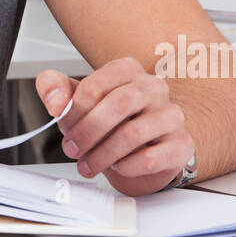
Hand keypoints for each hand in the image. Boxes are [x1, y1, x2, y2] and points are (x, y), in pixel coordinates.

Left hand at [36, 58, 194, 196]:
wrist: (144, 148)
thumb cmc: (110, 121)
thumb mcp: (77, 100)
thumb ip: (56, 89)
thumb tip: (55, 100)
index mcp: (127, 70)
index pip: (96, 85)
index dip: (74, 111)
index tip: (64, 126)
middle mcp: (153, 88)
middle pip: (118, 105)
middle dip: (87, 132)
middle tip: (72, 148)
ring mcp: (171, 115)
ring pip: (133, 133)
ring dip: (102, 154)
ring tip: (89, 163)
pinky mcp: (180, 144)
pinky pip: (151, 158)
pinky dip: (126, 166)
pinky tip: (117, 166)